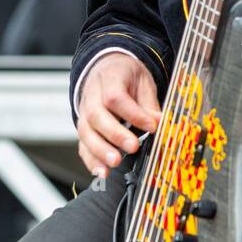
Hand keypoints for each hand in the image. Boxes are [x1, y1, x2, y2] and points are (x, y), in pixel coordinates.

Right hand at [77, 53, 162, 179]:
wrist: (107, 69)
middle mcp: (91, 96)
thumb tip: (159, 122)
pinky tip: (102, 172)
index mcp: (109, 78)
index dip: (133, 113)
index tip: (151, 126)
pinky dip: (91, 161)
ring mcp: (84, 113)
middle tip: (133, 146)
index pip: (116, 97)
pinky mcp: (84, 129)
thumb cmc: (126, 76)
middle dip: (115, 134)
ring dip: (100, 151)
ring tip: (115, 162)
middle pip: (97, 115)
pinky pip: (83, 146)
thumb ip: (149, 104)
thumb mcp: (142, 81)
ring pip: (86, 132)